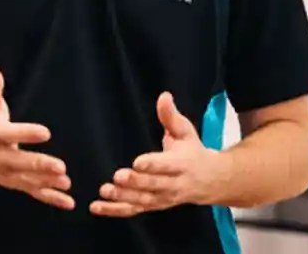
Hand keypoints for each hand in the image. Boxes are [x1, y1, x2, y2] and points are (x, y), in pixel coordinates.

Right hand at [0, 65, 73, 210]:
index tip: (46, 132)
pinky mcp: (13, 182)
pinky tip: (68, 202)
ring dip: (46, 182)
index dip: (26, 133)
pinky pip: (32, 192)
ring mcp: (5, 172)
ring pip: (26, 180)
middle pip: (19, 162)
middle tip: (60, 166)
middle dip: (39, 165)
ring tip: (66, 182)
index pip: (9, 134)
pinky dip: (50, 198)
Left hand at [90, 92, 226, 216]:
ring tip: (104, 191)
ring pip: (142, 201)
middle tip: (117, 176)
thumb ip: (171, 116)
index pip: (166, 165)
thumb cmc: (193, 152)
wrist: (210, 181)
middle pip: (154, 185)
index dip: (152, 164)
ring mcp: (162, 198)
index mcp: (181, 164)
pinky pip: (133, 210)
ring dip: (123, 197)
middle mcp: (173, 185)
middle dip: (136, 182)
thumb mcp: (186, 132)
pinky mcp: (152, 206)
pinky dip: (114, 210)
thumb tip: (164, 96)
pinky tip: (96, 207)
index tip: (137, 162)